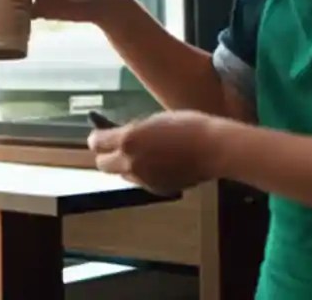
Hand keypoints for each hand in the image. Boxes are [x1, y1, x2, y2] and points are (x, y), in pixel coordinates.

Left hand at [88, 110, 222, 195]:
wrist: (214, 149)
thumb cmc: (188, 126)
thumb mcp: (154, 121)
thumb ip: (134, 131)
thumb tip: (120, 137)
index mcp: (128, 140)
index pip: (96, 143)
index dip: (97, 138)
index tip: (100, 135)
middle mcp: (131, 162)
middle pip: (103, 164)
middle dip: (107, 156)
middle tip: (117, 148)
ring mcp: (143, 178)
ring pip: (122, 174)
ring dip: (125, 166)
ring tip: (141, 155)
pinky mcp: (157, 189)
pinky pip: (141, 182)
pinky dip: (144, 175)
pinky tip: (159, 164)